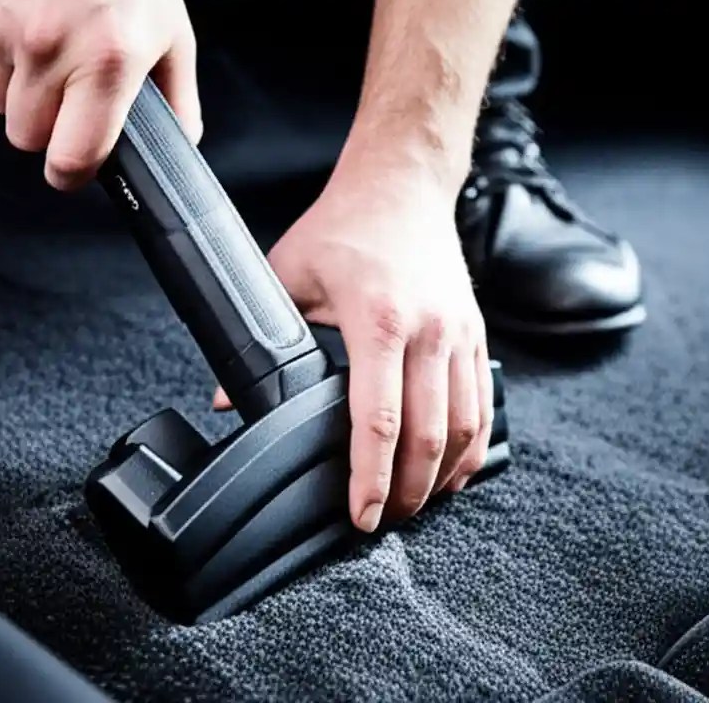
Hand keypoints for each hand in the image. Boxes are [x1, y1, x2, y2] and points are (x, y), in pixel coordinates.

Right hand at [0, 0, 201, 189]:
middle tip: (72, 94)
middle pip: (26, 137)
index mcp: (106, 64)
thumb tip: (177, 146)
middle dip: (47, 127)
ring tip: (53, 49)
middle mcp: (50, 49)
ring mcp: (4, 28)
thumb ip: (176, 99)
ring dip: (22, 89)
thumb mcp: (173, 35)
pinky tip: (28, 23)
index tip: (75, 167)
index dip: (71, 173)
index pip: (69, 159)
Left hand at [215, 166, 494, 532]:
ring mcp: (459, 334)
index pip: (379, 419)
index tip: (360, 516)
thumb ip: (261, 340)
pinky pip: (483, 406)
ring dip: (441, 478)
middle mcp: (429, 332)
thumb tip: (225, 400)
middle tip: (382, 523)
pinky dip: (470, 448)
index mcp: (379, 320)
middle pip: (428, 437)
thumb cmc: (343, 227)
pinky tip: (451, 473)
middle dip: (405, 493)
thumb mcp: (288, 274)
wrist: (403, 184)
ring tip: (413, 505)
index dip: (369, 477)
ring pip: (463, 428)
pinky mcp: (475, 334)